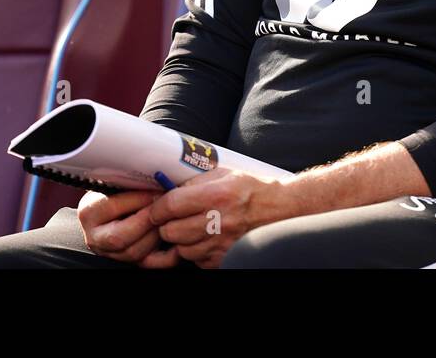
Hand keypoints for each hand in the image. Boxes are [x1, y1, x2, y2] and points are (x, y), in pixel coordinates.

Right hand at [76, 188, 178, 267]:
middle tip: (166, 208)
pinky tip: (174, 237)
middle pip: (120, 237)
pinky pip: (148, 262)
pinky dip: (164, 253)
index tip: (158, 190)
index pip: (112, 206)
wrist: (114, 210)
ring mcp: (110, 252)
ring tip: (169, 218)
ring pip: (134, 253)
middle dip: (147, 222)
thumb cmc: (119, 191)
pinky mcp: (126, 262)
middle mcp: (95, 237)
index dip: (139, 199)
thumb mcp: (119, 183)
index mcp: (89, 213)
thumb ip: (133, 183)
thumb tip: (158, 178)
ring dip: (156, 235)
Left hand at [148, 169, 284, 268]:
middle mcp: (218, 221)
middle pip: (171, 231)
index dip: (157, 208)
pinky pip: (196, 261)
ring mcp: (221, 244)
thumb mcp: (223, 175)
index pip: (171, 205)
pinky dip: (196, 251)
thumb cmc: (252, 189)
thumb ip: (194, 182)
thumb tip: (168, 189)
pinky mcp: (224, 259)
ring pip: (181, 249)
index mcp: (216, 195)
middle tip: (174, 218)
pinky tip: (206, 238)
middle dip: (167, 224)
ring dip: (181, 240)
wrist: (280, 209)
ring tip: (194, 227)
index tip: (156, 208)